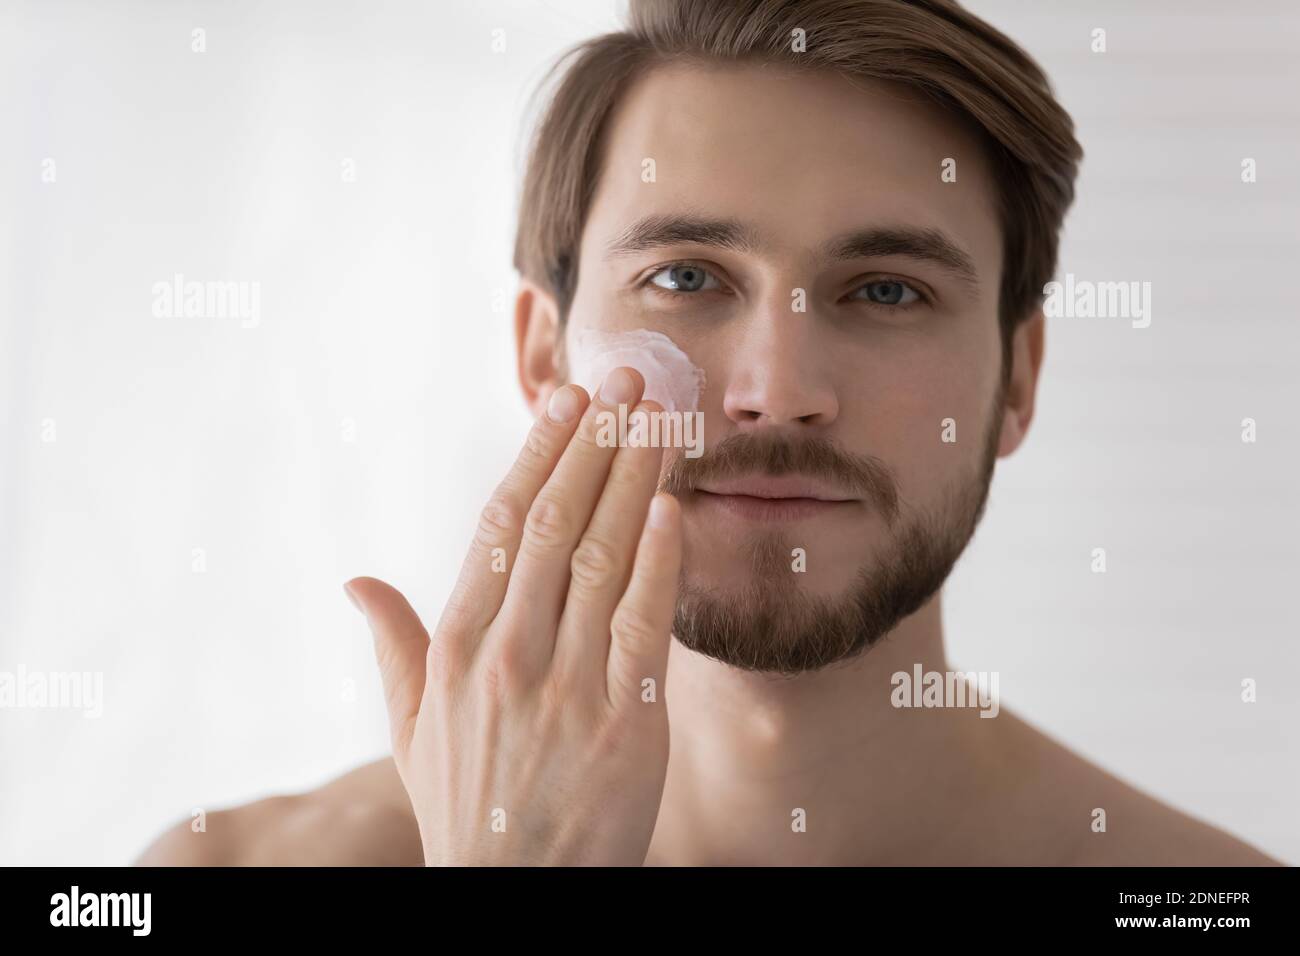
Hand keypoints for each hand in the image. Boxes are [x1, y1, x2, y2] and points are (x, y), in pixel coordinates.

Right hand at [346, 366, 681, 864]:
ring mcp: (565, 687)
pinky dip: (659, 561)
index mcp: (455, 649)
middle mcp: (506, 656)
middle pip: (553, 525)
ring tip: (661, 422)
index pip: (499, 527)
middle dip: (595, 445)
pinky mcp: (625, 723)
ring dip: (634, 481)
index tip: (569, 403)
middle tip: (630, 382)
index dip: (538, 456)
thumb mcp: (410, 730)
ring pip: (601, 559)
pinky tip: (675, 509)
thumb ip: (392, 646)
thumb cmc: (466, 806)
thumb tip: (357, 582)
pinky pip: (644, 625)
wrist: (515, 894)